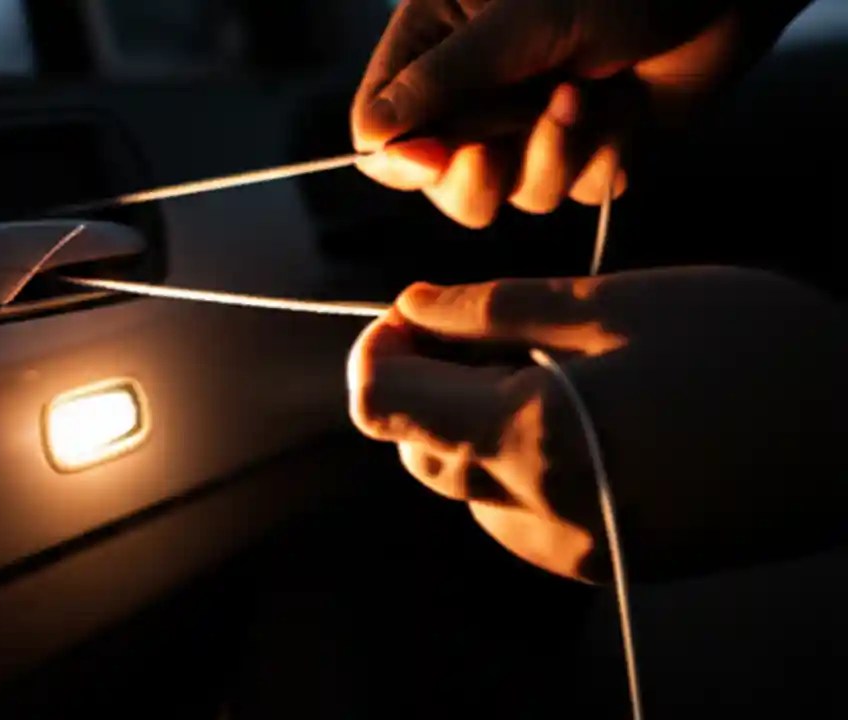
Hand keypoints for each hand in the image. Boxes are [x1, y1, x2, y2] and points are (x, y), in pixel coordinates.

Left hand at [347, 267, 847, 581]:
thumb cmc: (751, 349)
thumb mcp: (614, 303)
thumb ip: (493, 309)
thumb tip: (411, 305)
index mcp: (525, 437)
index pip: (382, 407)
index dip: (375, 352)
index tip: (409, 315)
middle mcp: (533, 512)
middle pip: (416, 450)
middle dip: (421, 383)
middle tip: (479, 325)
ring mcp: (567, 550)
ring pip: (463, 483)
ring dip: (466, 421)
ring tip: (539, 362)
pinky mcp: (602, 561)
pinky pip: (515, 512)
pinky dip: (511, 458)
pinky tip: (572, 411)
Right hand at [350, 0, 811, 227]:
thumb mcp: (516, 23)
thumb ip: (439, 81)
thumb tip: (371, 138)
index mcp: (437, 41)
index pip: (381, 126)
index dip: (404, 156)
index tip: (439, 156)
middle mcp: (476, 88)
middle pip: (439, 179)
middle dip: (484, 169)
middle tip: (515, 135)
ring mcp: (529, 122)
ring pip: (510, 194)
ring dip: (555, 155)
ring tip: (591, 93)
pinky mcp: (584, 149)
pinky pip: (571, 192)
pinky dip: (601, 157)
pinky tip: (626, 106)